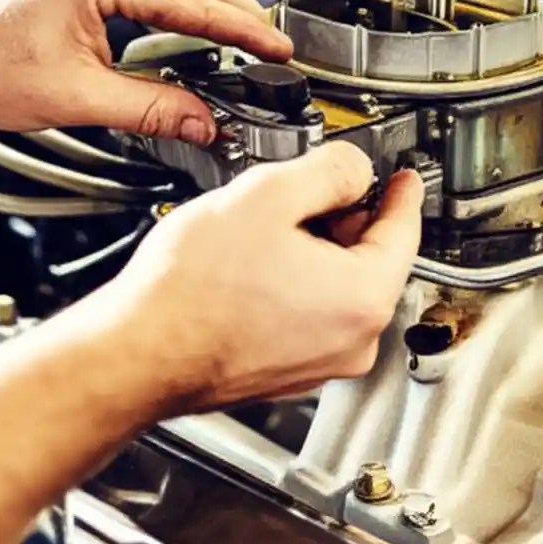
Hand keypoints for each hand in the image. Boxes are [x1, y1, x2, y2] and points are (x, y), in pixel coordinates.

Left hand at [0, 0, 291, 137]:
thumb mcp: (77, 98)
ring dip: (210, 7)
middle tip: (272, 45)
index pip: (190, 1)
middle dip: (237, 12)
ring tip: (244, 41)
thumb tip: (201, 121)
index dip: (240, 30)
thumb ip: (150, 110)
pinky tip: (195, 31)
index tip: (275, 49)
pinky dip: (180, 6)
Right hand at [86, 141, 423, 411]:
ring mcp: (319, 365)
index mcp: (362, 299)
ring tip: (264, 232)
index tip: (404, 177)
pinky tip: (250, 270)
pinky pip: (308, 317)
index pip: (405, 231)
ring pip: (337, 290)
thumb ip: (329, 171)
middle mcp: (352, 343)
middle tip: (310, 193)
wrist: (136, 354)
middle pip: (371, 261)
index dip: (402, 192)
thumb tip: (355, 169)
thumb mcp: (267, 196)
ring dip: (315, 254)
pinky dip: (292, 288)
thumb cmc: (190, 293)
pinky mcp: (285, 374)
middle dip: (346, 220)